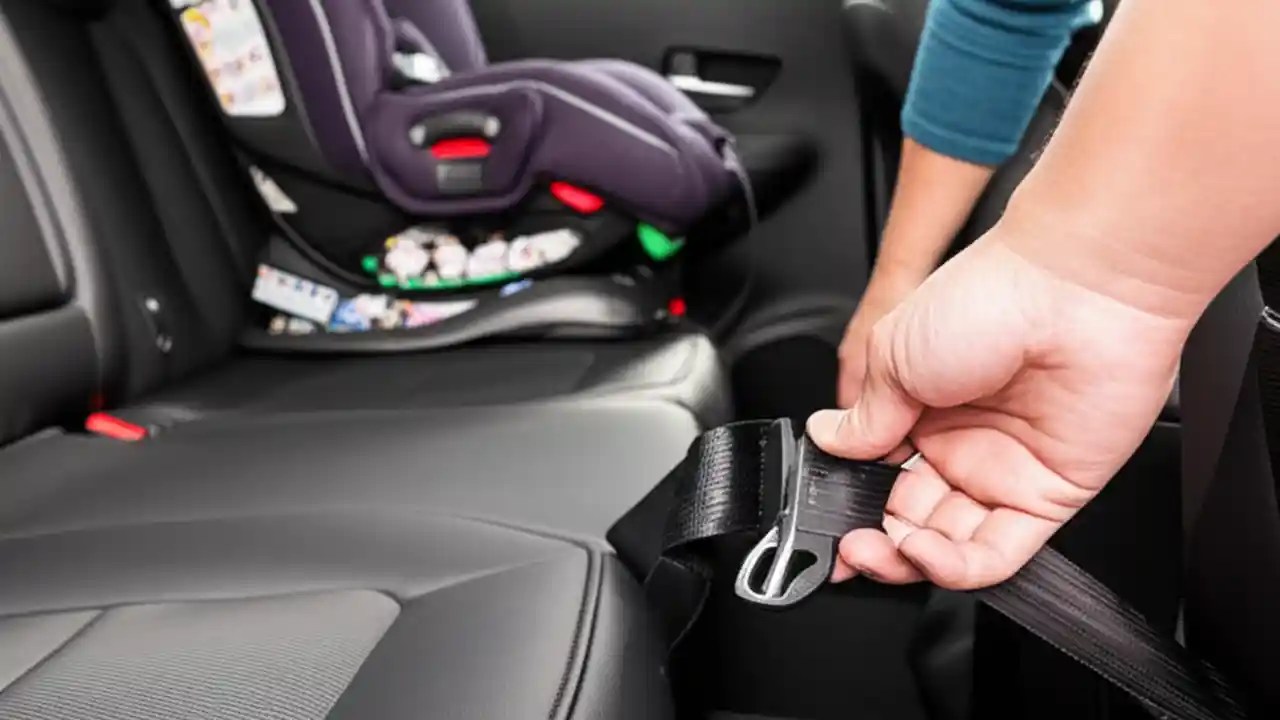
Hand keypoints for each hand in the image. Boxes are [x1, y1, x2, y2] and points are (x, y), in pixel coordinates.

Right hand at [810, 231, 1190, 589]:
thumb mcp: (894, 355)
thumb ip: (862, 418)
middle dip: (874, 540)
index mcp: (920, 406)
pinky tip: (925, 550)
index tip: (822, 522)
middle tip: (849, 544)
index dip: (848, 504)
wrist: (1075, 288)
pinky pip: (997, 552)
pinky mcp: (1047, 495)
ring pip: (949, 545)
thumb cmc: (990, 298)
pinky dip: (955, 566)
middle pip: (908, 518)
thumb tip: (826, 440)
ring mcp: (1003, 471)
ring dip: (909, 560)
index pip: (876, 477)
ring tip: (882, 547)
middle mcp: (961, 442)